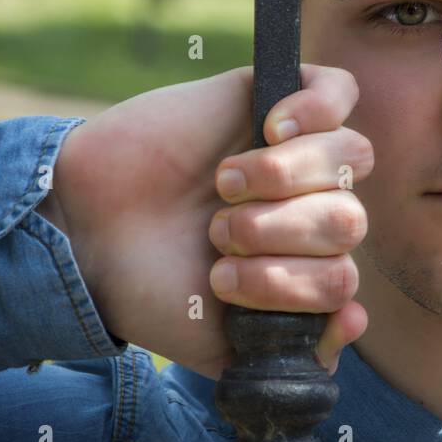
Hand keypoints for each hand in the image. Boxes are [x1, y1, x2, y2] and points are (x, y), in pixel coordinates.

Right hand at [35, 64, 371, 378]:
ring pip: (353, 156)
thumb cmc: (154, 287)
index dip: (289, 287)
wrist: (86, 229)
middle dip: (280, 235)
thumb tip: (355, 320)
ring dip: (288, 177)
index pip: (344, 279)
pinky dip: (315, 110)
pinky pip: (339, 91)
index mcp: (306, 269)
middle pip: (350, 218)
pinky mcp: (275, 98)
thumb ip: (289, 350)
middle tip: (218, 234)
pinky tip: (272, 129)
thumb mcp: (219, 343)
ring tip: (227, 186)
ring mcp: (300, 154)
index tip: (223, 285)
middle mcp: (311, 210)